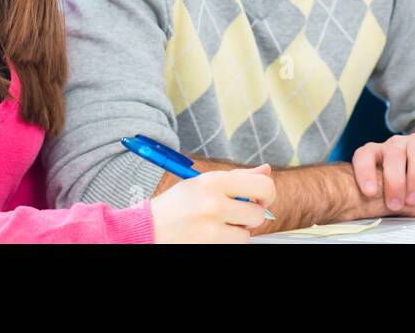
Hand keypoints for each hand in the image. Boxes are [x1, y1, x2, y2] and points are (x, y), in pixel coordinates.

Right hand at [150, 164, 275, 242]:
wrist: (147, 228)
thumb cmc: (175, 205)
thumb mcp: (202, 183)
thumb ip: (237, 177)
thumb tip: (266, 170)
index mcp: (213, 180)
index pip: (262, 185)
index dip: (267, 194)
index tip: (260, 200)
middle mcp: (214, 201)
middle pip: (259, 212)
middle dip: (252, 216)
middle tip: (237, 215)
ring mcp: (212, 225)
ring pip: (248, 232)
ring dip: (239, 231)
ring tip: (219, 225)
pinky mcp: (209, 243)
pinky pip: (236, 244)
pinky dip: (229, 241)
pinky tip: (213, 235)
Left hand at [352, 129, 414, 211]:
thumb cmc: (402, 188)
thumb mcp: (386, 191)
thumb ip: (376, 195)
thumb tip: (359, 211)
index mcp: (376, 154)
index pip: (364, 155)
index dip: (364, 171)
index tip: (370, 193)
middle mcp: (394, 145)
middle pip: (392, 154)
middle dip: (394, 182)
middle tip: (395, 205)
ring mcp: (414, 140)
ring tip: (414, 199)